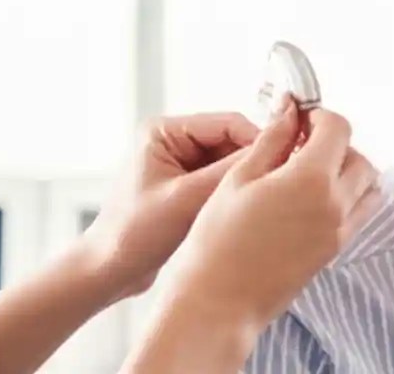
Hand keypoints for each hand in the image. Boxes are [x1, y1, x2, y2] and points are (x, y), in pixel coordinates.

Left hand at [80, 111, 259, 300]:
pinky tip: (246, 209)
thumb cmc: (133, 234)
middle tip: (277, 184)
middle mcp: (172, 141)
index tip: (283, 161)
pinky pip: (220, 181)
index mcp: (164, 131)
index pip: (226, 122)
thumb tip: (269, 152)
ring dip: (243, 179)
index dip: (257, 139)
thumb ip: (226, 173)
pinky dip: (233, 192)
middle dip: (251, 162)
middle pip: (230, 140)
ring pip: (229, 162)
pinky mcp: (185, 186)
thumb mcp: (185, 200)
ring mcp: (179, 163)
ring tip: (263, 199)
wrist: (109, 271)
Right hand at [156, 98, 382, 332]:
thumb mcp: (239, 177)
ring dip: (347, 171)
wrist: (219, 300)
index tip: (298, 119)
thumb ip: (272, 140)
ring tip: (309, 172)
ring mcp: (339, 231)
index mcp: (312, 179)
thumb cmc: (218, 240)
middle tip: (301, 144)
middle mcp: (336, 204)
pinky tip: (310, 200)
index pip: (339, 129)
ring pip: (367, 187)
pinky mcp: (334, 251)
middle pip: (359, 157)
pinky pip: (358, 214)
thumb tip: (289, 111)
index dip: (318, 116)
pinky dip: (347, 198)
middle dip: (335, 143)